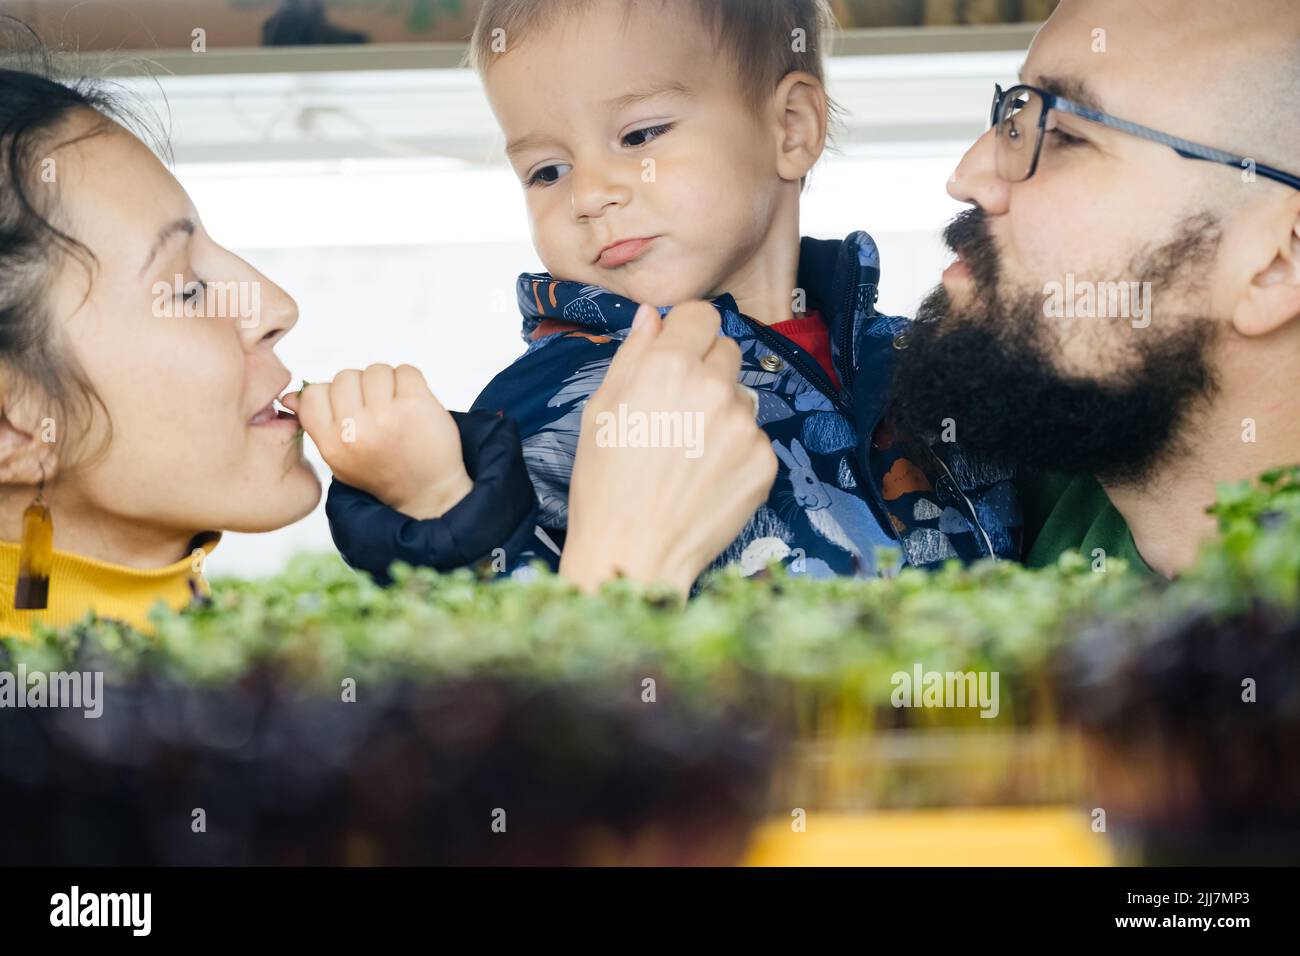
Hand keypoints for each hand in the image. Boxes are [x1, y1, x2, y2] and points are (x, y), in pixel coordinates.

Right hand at [283, 365, 473, 519]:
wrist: (427, 493)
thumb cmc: (380, 470)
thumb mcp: (339, 456)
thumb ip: (316, 424)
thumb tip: (289, 396)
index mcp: (331, 443)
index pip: (314, 392)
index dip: (332, 394)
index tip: (350, 410)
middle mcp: (355, 429)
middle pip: (345, 375)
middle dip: (361, 387)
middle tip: (378, 412)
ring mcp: (386, 416)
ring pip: (375, 370)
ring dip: (387, 383)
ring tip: (396, 409)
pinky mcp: (416, 405)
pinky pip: (406, 370)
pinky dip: (410, 381)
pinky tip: (414, 405)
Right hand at [560, 302, 776, 595]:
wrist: (633, 552)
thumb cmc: (604, 484)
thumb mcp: (601, 410)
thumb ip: (632, 355)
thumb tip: (651, 317)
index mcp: (669, 365)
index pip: (702, 314)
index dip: (688, 331)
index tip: (680, 350)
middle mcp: (714, 387)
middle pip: (727, 351)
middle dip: (706, 370)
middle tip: (677, 411)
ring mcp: (744, 426)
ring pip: (742, 396)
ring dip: (723, 411)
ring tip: (689, 450)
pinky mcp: (764, 461)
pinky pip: (755, 438)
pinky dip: (736, 452)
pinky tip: (705, 476)